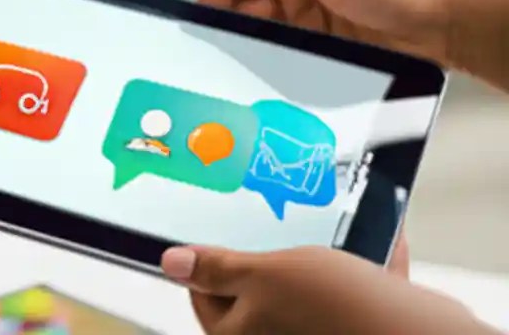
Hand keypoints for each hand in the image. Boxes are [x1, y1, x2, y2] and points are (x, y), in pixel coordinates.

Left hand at [160, 244, 486, 334]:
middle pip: (258, 295)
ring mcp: (321, 334)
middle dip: (271, 257)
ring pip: (310, 293)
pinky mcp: (359, 328)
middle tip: (275, 226)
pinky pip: (356, 294)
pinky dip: (365, 265)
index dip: (211, 264)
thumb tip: (171, 263)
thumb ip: (218, 269)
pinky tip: (378, 233)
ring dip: (321, 259)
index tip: (224, 235)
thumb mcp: (264, 276)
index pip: (205, 300)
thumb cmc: (338, 310)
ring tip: (326, 224)